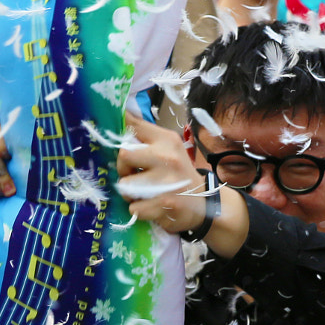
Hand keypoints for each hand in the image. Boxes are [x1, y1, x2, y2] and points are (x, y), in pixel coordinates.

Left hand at [116, 111, 216, 234]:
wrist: (204, 203)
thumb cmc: (178, 173)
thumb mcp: (169, 148)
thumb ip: (147, 137)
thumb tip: (121, 114)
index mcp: (167, 140)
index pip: (134, 126)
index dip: (120, 134)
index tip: (121, 141)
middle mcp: (167, 158)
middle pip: (123, 155)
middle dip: (123, 168)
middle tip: (134, 174)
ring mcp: (165, 182)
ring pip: (125, 185)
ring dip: (130, 193)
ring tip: (144, 193)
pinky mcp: (163, 204)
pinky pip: (133, 207)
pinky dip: (140, 209)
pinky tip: (152, 206)